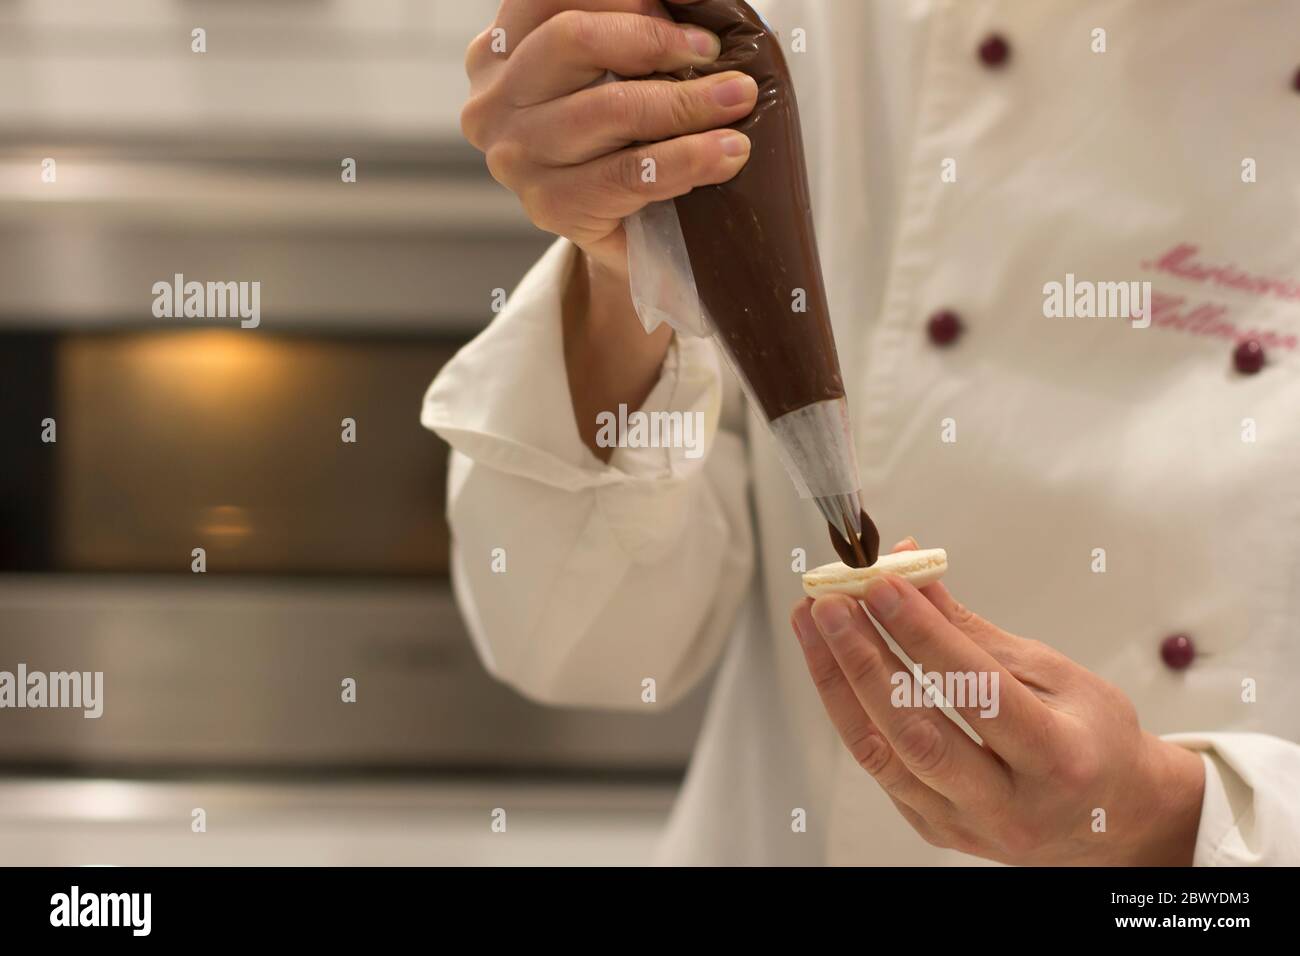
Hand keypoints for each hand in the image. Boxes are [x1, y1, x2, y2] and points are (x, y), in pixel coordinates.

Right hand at [460, 0, 756, 277]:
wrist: (630, 235)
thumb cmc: (625, 138)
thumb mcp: (618, 70)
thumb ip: (632, 28)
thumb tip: (688, 1)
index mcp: (501, 50)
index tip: (686, 11)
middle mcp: (495, 100)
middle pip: (574, 40)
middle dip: (654, 40)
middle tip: (714, 53)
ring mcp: (515, 157)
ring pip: (607, 109)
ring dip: (684, 103)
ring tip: (737, 100)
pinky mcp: (550, 207)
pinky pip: (627, 174)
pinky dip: (685, 159)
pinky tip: (725, 153)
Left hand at [790, 539, 1206, 865]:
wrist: (1112, 817)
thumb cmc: (1092, 737)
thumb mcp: (1055, 673)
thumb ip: (973, 631)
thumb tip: (913, 573)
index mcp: (1059, 758)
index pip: (976, 691)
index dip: (922, 634)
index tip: (882, 584)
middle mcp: (1011, 805)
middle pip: (918, 733)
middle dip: (863, 660)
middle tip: (830, 603)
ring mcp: (967, 826)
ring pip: (883, 756)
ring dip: (838, 683)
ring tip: (813, 625)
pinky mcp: (934, 830)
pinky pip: (880, 769)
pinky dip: (850, 711)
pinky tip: (832, 665)